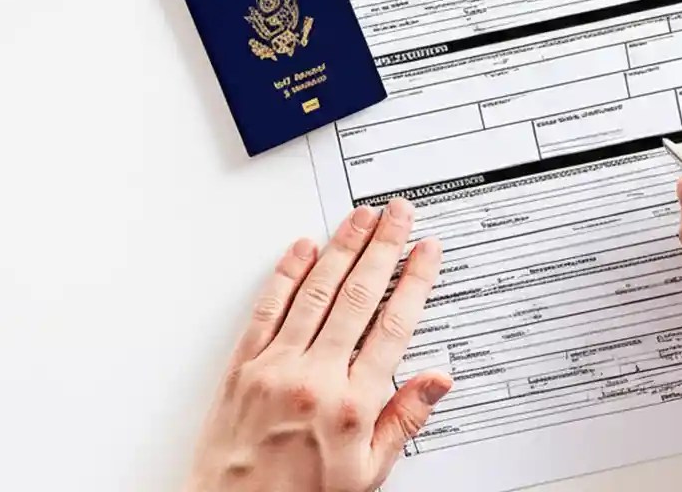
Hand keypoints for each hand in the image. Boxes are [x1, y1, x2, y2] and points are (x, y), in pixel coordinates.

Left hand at [184, 199, 450, 491]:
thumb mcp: (367, 474)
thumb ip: (404, 420)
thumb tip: (437, 381)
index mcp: (353, 404)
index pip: (394, 325)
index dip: (414, 281)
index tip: (426, 252)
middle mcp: (315, 377)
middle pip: (358, 296)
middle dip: (383, 247)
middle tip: (399, 214)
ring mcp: (276, 366)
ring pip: (316, 292)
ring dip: (342, 247)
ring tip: (360, 218)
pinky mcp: (243, 366)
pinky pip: (268, 309)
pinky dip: (287, 274)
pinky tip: (302, 248)